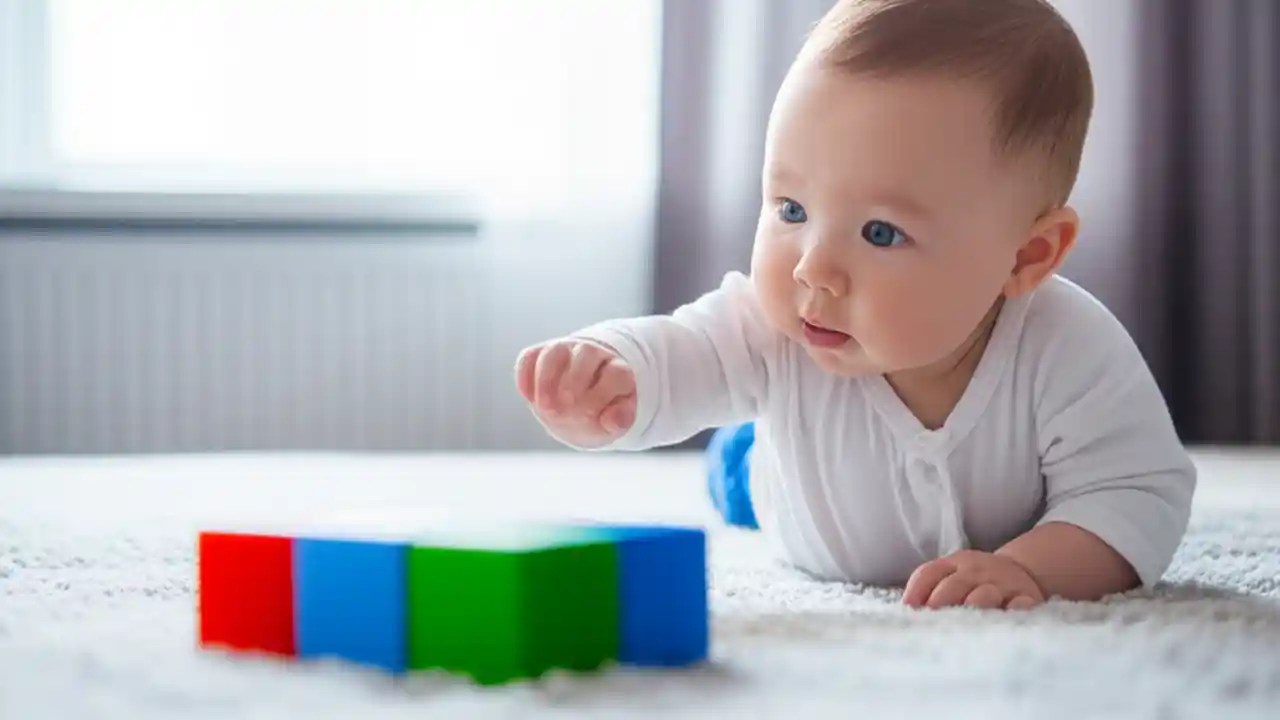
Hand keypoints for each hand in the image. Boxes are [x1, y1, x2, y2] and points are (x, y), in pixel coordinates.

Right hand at [515, 339, 636, 447]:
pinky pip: (529, 358)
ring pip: (554, 352)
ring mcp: (564, 350)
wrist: (578, 404)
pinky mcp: (538, 355)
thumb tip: (614, 421)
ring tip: (544, 407)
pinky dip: (525, 376)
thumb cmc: (600, 412)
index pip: (616, 373)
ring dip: (546, 380)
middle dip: (574, 382)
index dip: (602, 395)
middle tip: (563, 412)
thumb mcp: (615, 421)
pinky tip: (528, 398)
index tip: (589, 416)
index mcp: (617, 369)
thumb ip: (619, 420)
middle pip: (586, 353)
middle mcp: (592, 353)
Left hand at [903, 550, 1044, 609]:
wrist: (1021, 570)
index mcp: (954, 564)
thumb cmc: (974, 580)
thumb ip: (928, 588)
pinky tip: (1005, 618)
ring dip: (973, 607)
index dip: (915, 591)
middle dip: (940, 602)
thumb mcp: (951, 573)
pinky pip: (1020, 605)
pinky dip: (1013, 611)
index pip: (929, 573)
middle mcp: (976, 571)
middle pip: (954, 585)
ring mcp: (1001, 584)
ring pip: (985, 595)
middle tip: (931, 622)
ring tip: (963, 623)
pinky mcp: (1026, 598)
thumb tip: (905, 611)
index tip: (907, 611)